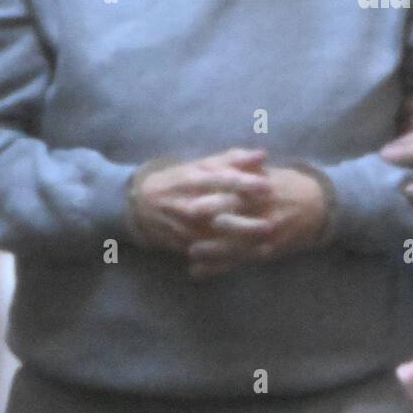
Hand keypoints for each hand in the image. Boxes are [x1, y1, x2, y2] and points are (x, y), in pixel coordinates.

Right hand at [126, 148, 272, 253]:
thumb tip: (262, 154)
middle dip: (246, 220)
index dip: (245, 184)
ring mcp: (186, 229)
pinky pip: (210, 255)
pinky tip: (252, 258)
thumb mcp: (200, 165)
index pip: (221, 180)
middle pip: (220, 214)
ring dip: (243, 244)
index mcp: (193, 179)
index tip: (268, 186)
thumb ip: (232, 159)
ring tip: (269, 243)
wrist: (140, 206)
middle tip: (273, 222)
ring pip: (216, 239)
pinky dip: (231, 258)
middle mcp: (189, 205)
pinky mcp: (185, 246)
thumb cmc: (179, 180)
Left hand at [185, 165, 330, 279]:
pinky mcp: (267, 251)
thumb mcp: (268, 172)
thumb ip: (243, 168)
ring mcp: (266, 234)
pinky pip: (240, 261)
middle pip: (233, 218)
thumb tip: (213, 164)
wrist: (320, 206)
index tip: (191, 197)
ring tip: (189, 252)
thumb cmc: (288, 185)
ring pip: (235, 244)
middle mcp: (263, 211)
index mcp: (261, 189)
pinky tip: (198, 272)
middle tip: (184, 224)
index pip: (234, 190)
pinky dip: (219, 267)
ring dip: (211, 250)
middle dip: (208, 222)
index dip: (213, 194)